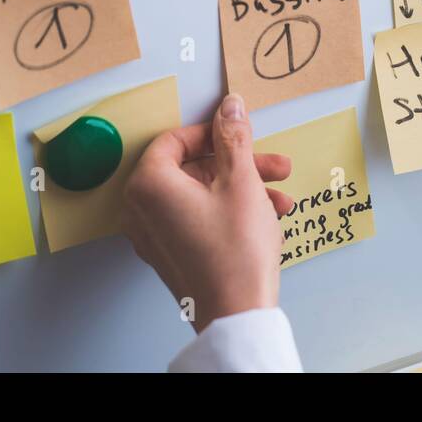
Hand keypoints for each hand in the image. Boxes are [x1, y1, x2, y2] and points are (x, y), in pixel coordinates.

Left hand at [121, 93, 292, 332]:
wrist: (237, 315)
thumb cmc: (235, 252)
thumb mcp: (241, 182)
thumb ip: (234, 138)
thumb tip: (229, 105)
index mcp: (149, 185)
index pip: (174, 140)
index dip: (212, 132)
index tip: (239, 134)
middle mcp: (142, 210)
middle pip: (192, 169)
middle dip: (239, 164)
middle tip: (273, 164)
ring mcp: (154, 236)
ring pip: (200, 194)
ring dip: (242, 188)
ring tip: (280, 196)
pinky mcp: (171, 254)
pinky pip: (197, 218)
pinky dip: (228, 210)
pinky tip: (266, 216)